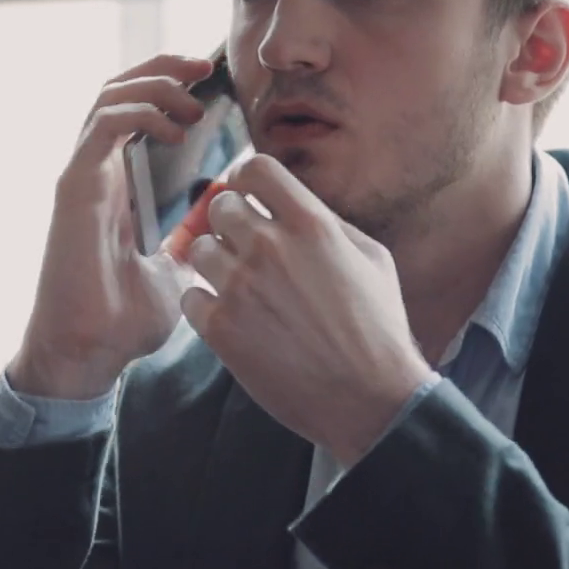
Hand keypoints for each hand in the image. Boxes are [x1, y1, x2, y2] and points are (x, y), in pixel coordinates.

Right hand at [9, 53, 214, 399]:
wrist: (90, 353)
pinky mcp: (74, 185)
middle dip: (163, 67)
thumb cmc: (126, 319)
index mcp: (120, 185)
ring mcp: (83, 176)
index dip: (171, 85)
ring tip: (191, 100)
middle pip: (120, 90)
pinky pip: (102, 125)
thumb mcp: (180, 270)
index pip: (139, 112)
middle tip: (204, 65)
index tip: (213, 82)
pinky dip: (138, 112)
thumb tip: (233, 222)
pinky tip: (171, 127)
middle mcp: (98, 172)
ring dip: (153, 84)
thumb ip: (198, 239)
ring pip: (108, 96)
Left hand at [180, 155, 435, 465]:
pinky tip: (230, 317)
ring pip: (199, 249)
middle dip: (230, 224)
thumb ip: (330, 224)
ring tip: (238, 286)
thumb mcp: (372, 260)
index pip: (257, 169)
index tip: (247, 195)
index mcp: (311, 224)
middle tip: (243, 248)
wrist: (368, 398)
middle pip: (220, 207)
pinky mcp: (221, 328)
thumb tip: (293, 205)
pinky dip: (204, 304)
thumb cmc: (378, 329)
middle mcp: (271, 247)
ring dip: (215, 264)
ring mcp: (241, 287)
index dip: (246, 179)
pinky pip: (190, 296)